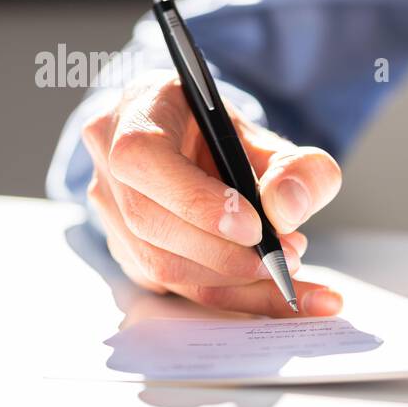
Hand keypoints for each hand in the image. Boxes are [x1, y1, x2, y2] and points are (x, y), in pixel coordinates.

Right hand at [81, 69, 343, 316]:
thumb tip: (286, 210)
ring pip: (158, 263)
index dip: (195, 200)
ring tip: (286, 268)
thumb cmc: (233, 142)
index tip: (254, 227)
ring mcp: (108, 208)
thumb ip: (299, 170)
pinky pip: (170, 286)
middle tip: (287, 258)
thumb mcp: (278, 143)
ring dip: (231, 279)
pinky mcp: (123, 249)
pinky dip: (228, 295)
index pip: (144, 157)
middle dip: (225, 254)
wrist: (207, 153)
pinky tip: (272, 291)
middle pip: (149, 221)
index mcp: (139, 110)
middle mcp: (108, 158)